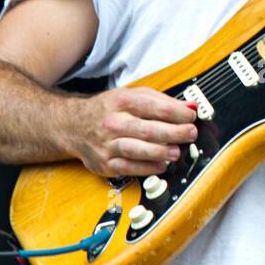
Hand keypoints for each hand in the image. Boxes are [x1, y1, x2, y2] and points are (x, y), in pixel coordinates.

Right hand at [68, 87, 198, 176]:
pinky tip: (161, 165)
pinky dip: (148, 168)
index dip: (177, 112)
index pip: (154, 107)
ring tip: (177, 152)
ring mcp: (107, 144)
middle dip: (174, 133)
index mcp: (122, 102)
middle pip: (148, 130)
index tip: (192, 116)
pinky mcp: (105, 163)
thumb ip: (161, 100)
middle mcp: (113, 123)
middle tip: (190, 134)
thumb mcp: (132, 96)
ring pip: (138, 150)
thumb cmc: (109, 110)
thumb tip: (191, 107)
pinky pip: (129, 168)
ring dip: (161, 152)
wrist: (73, 125)